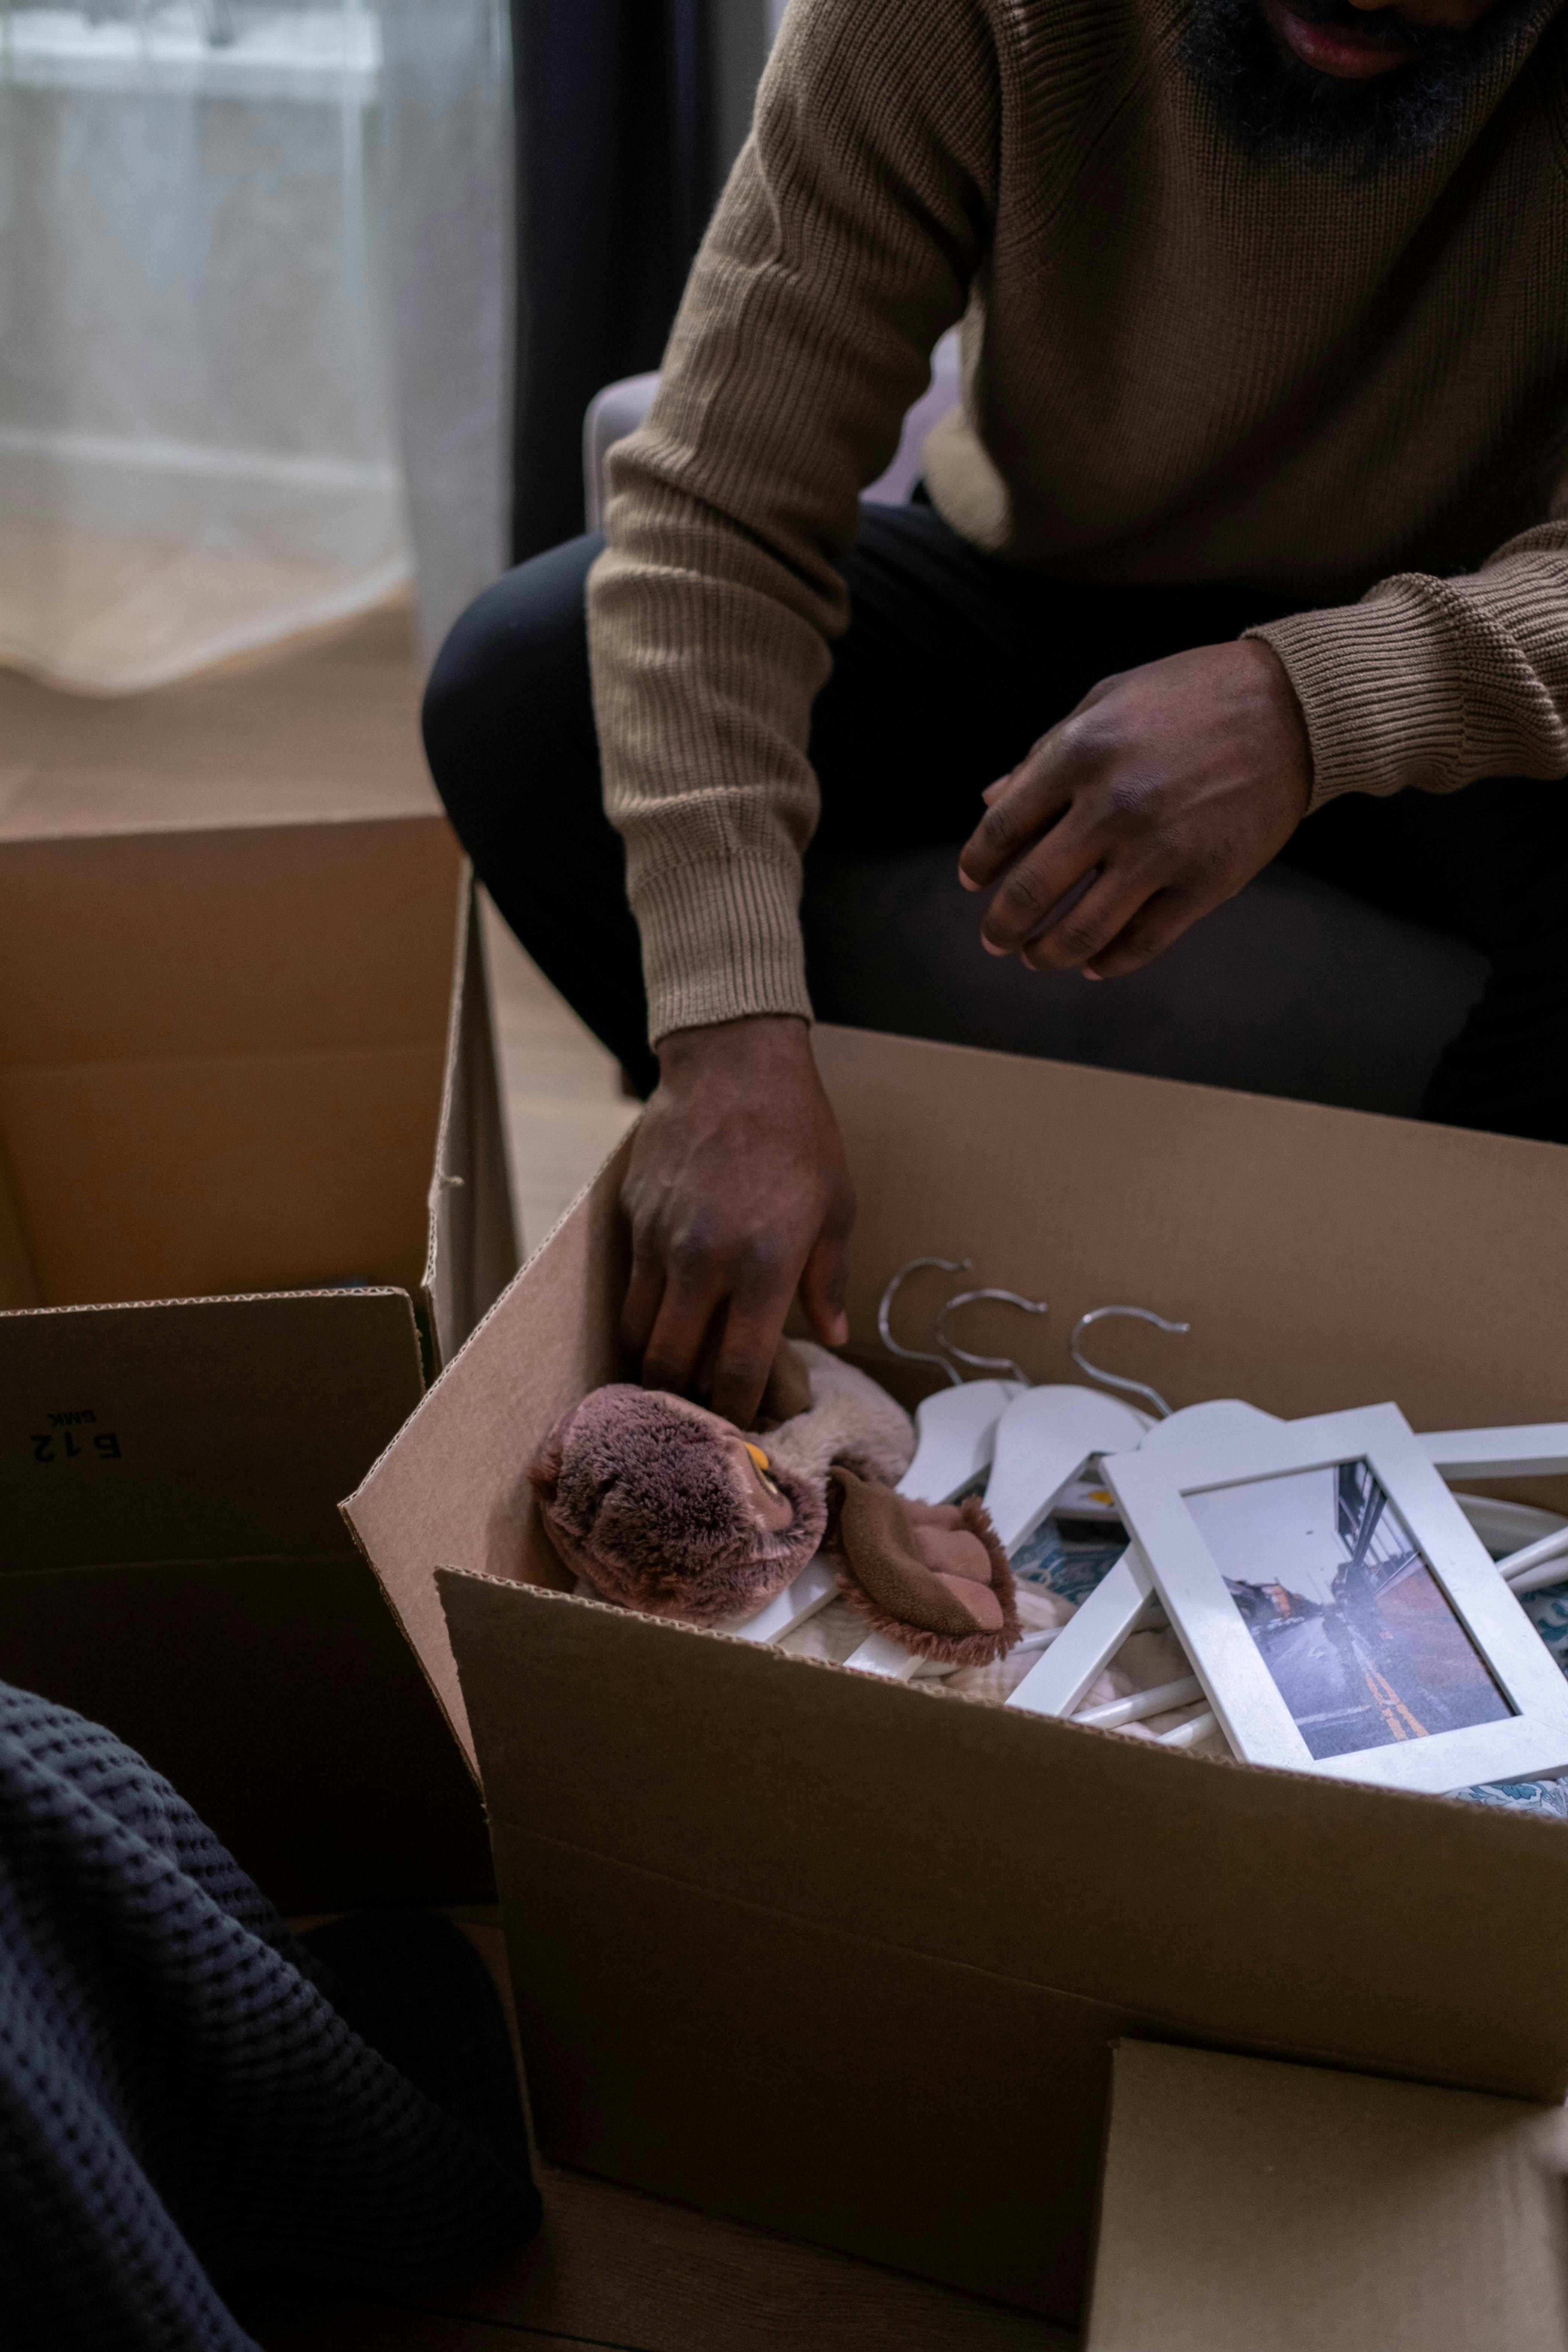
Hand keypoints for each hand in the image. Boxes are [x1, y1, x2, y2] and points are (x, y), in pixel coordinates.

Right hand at [620, 1016, 855, 1428]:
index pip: (739, 1369)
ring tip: (671, 1377)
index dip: (736, 1413)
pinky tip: (662, 1317)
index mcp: (764, 1266)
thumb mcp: (836, 1206)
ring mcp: (661, 1241)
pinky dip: (644, 1312)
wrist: (734, 1064)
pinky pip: (630, 1284)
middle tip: (697, 1414)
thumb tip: (832, 1335)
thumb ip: (828, 1278)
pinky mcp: (633, 1218)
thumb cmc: (798, 1133)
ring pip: (639, 1331)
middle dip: (683, 1401)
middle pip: (673, 1363)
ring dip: (653, 1363)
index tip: (741, 1432)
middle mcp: (706, 1262)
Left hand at [957, 640, 1312, 976]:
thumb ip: (1045, 754)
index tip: (972, 880)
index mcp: (1080, 753)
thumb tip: (989, 799)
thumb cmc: (1191, 696)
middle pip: (1030, 891)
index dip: (978, 863)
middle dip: (1002, 926)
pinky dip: (1109, 962)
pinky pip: (1143, 942)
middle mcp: (1113, 806)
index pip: (1001, 828)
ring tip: (1036, 957)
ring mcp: (1160, 850)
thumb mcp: (1107, 701)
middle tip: (995, 938)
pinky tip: (1094, 964)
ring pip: (1081, 932)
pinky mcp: (1205, 882)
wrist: (1294, 708)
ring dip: (1047, 955)